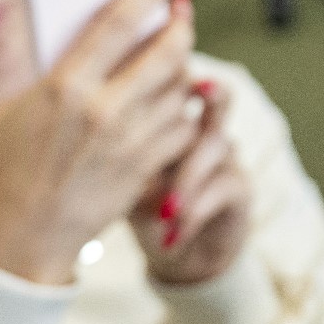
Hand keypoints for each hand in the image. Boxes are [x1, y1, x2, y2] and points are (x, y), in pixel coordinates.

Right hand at [0, 0, 196, 284]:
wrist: (26, 236)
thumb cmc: (10, 169)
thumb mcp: (9, 111)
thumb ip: (48, 74)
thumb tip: (84, 40)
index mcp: (64, 88)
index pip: (118, 23)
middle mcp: (105, 110)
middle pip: (168, 51)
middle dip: (181, 25)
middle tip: (181, 12)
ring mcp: (133, 140)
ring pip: (181, 87)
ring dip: (181, 68)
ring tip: (173, 57)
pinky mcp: (149, 166)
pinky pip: (184, 125)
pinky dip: (181, 111)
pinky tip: (170, 105)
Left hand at [131, 78, 253, 285]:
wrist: (172, 250)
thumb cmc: (140, 205)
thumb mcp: (119, 176)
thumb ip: (113, 147)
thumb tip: (83, 123)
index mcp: (174, 120)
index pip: (179, 84)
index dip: (173, 76)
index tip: (152, 73)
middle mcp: (205, 131)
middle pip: (219, 96)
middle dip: (211, 91)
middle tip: (200, 88)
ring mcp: (226, 158)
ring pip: (218, 144)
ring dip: (188, 176)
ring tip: (164, 210)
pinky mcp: (240, 188)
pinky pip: (225, 186)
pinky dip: (196, 209)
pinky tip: (172, 233)